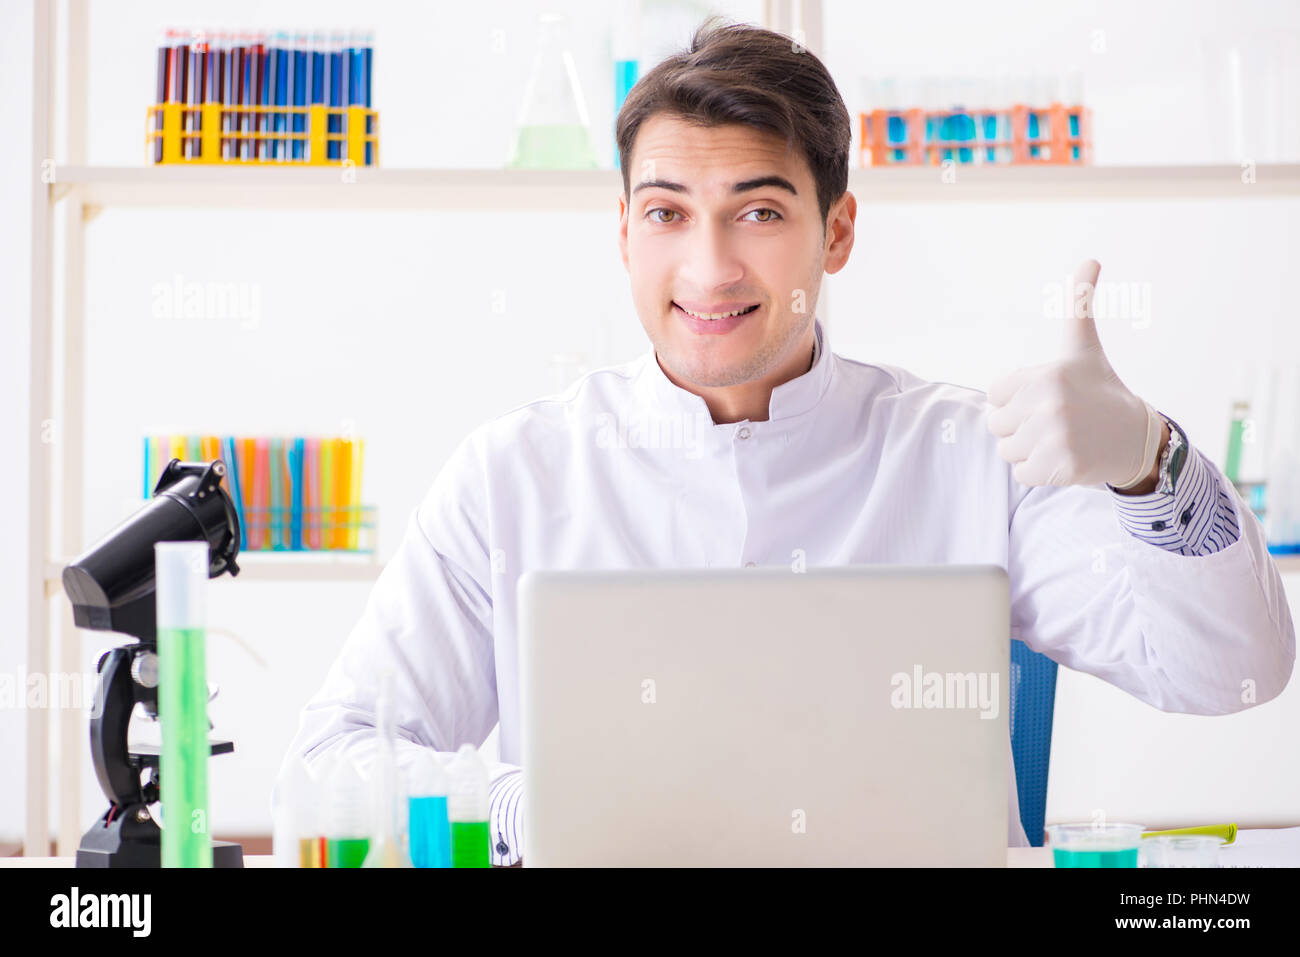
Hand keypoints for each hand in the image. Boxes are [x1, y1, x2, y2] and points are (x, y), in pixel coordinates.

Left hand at [985, 259, 1163, 488]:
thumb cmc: (1100, 390)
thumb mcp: (1083, 347)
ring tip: (1062, 439)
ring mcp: (1056, 438)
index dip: (1016, 399)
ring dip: (1029, 450)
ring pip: (1007, 451)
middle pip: (996, 425)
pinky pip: (1021, 474)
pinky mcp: (1060, 467)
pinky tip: (1065, 459)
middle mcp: (1050, 404)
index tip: (1048, 397)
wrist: (1135, 438)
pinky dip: (1039, 472)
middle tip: (1057, 421)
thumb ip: (1078, 305)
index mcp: (1047, 375)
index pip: (994, 395)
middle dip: (1020, 427)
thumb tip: (1091, 258)